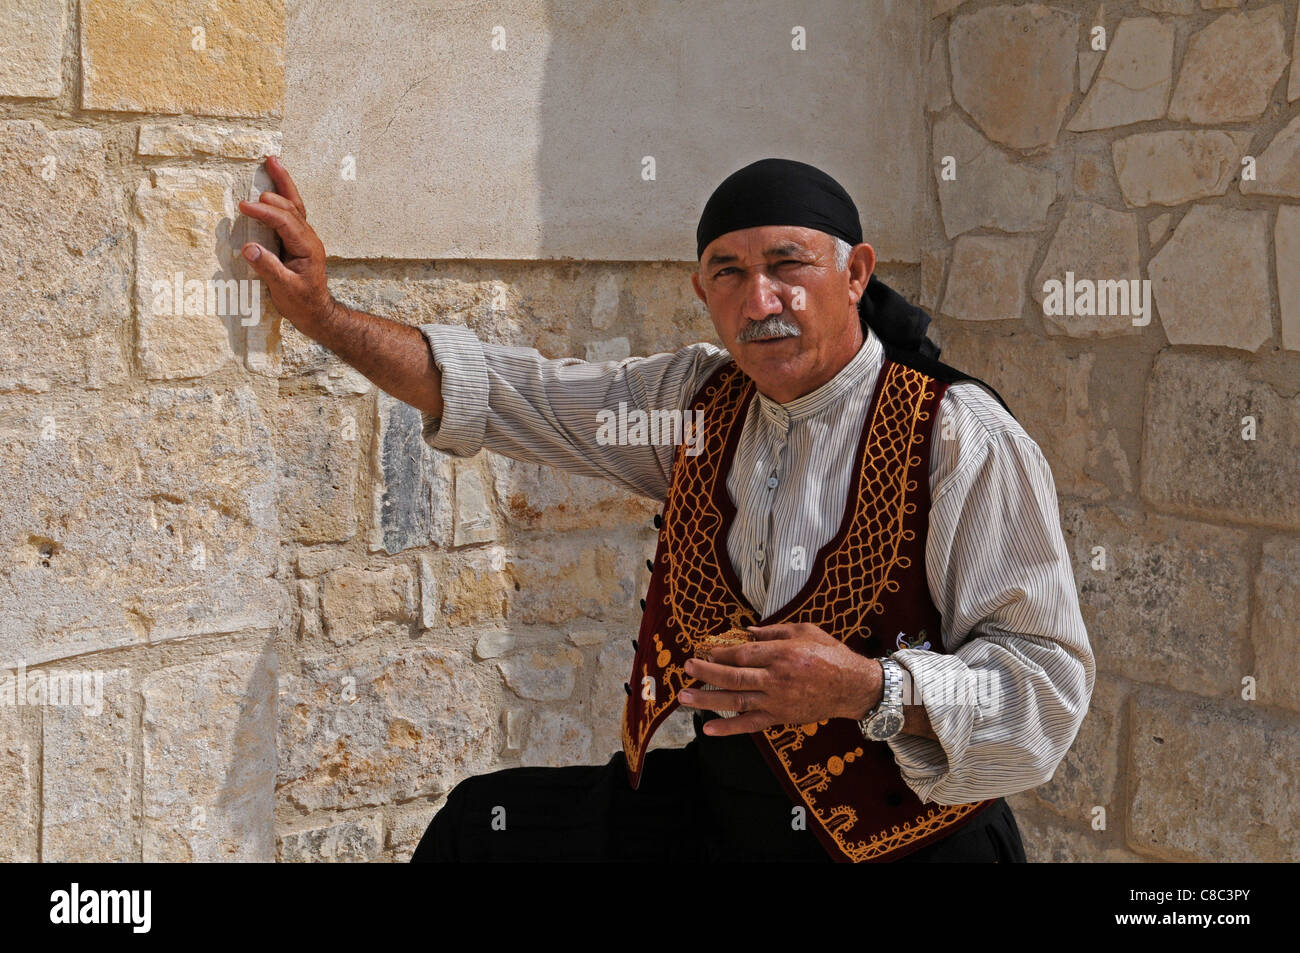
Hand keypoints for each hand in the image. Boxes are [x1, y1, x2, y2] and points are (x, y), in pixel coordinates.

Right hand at [236, 155, 336, 330]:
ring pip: (294, 205)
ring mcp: (305, 237)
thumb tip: (248, 247)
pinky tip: (274, 185)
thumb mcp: (284, 290)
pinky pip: (290, 212)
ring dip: (283, 183)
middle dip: (276, 190)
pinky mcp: (297, 240)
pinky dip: (282, 196)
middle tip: (258, 173)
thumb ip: (268, 268)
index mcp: (307, 248)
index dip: (265, 213)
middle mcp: (309, 238)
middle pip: (293, 207)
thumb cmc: (302, 303)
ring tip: (272, 162)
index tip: (245, 207)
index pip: (286, 222)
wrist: (316, 313)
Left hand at [677, 622, 881, 736]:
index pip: (742, 654)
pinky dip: (729, 728)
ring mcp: (777, 701)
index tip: (705, 650)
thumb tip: (747, 632)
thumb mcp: (805, 631)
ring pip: (737, 701)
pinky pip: (751, 725)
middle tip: (687, 667)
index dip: (720, 653)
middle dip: (706, 672)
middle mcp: (776, 679)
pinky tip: (708, 728)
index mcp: (782, 654)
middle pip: (734, 676)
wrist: (853, 687)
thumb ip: (774, 630)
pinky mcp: (781, 718)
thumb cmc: (830, 654)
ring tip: (684, 698)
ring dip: (708, 700)